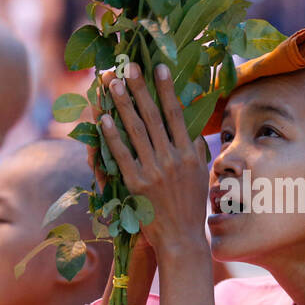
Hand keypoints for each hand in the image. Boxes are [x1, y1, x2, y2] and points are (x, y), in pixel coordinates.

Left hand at [98, 62, 210, 257]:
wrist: (181, 238)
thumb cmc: (190, 206)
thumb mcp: (200, 175)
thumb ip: (195, 150)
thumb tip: (189, 128)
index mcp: (188, 154)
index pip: (176, 114)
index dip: (166, 89)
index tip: (159, 67)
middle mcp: (172, 159)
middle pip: (154, 117)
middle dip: (141, 89)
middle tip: (130, 66)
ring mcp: (154, 172)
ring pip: (136, 132)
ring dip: (124, 105)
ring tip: (115, 84)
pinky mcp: (137, 185)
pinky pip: (122, 156)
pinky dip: (113, 137)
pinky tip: (104, 119)